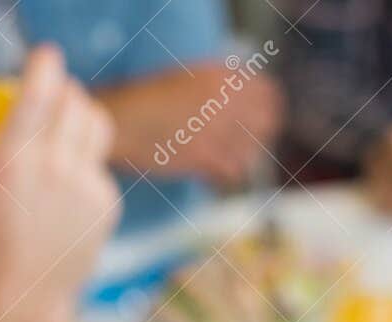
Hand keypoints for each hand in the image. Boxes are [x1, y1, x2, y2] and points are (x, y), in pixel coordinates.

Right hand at [0, 45, 120, 321]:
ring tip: (64, 127)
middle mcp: (57, 168)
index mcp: (14, 161)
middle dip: (62, 90)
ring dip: (80, 115)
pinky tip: (65, 182)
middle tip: (50, 95)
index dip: (44, 66)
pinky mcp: (106, 204)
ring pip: (96, 124)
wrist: (25, 303)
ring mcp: (87, 186)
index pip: (41, 91)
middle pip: (74, 99)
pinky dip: (85, 161)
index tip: (43, 58)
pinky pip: (99, 164)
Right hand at [98, 63, 284, 186]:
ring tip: (227, 156)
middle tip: (251, 141)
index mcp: (220, 78)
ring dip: (243, 155)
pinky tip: (214, 172)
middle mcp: (224, 102)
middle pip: (267, 122)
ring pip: (252, 149)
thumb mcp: (186, 77)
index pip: (268, 93)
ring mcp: (215, 131)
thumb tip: (239, 95)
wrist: (121, 122)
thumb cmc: (146, 98)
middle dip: (261, 133)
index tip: (264, 117)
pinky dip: (226, 174)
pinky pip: (233, 171)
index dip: (269, 107)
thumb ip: (216, 85)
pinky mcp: (204, 158)